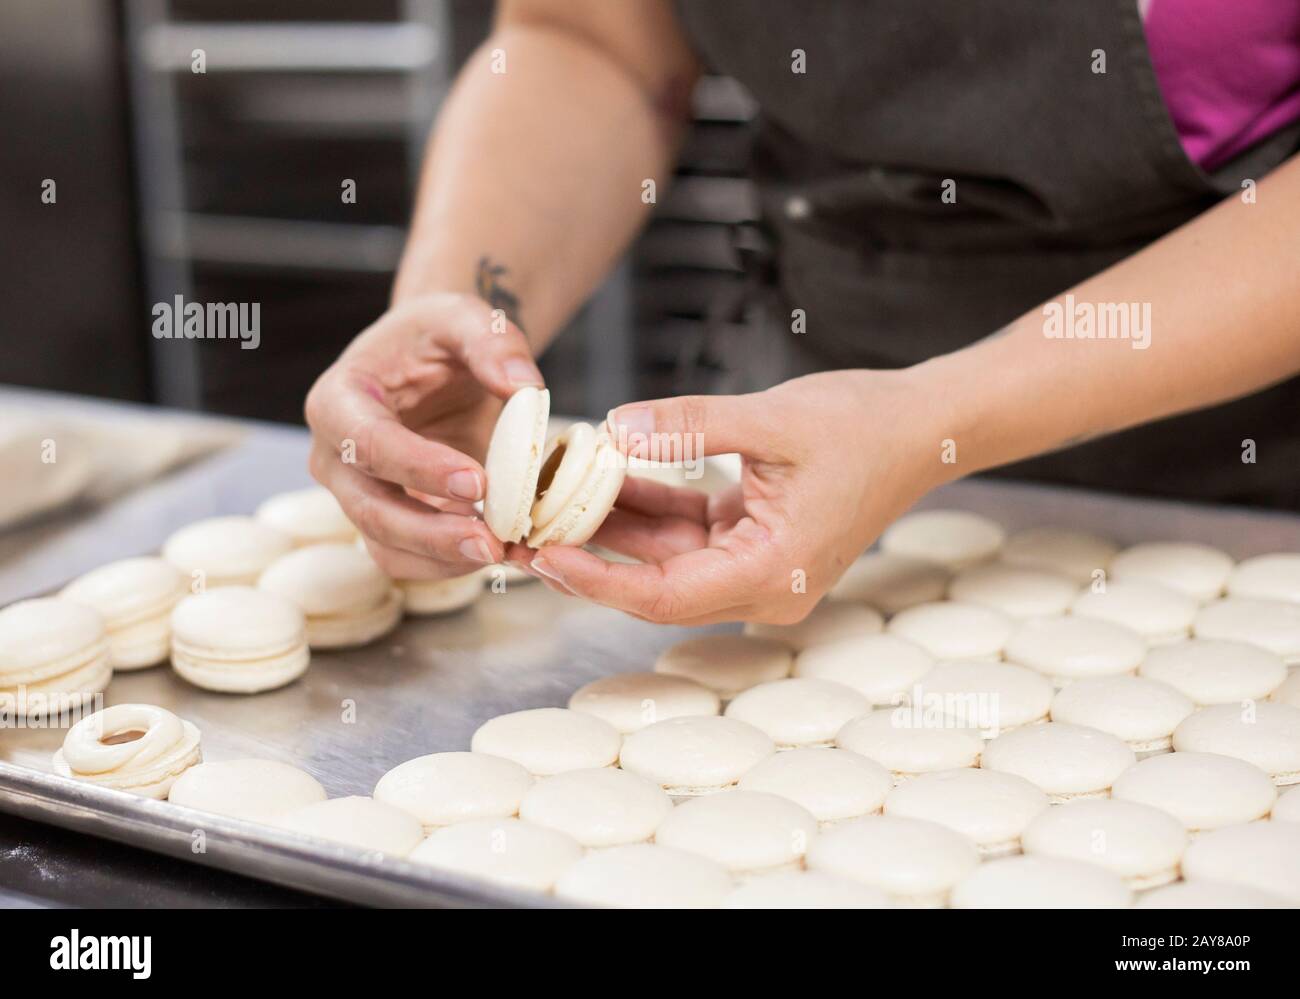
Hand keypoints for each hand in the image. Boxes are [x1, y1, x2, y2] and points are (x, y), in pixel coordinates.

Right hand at [305, 293, 542, 578]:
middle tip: (491, 542)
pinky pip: (406, 558)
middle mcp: (335, 455)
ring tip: (500, 552)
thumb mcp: (465, 319)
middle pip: (370, 508)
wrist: (429, 361)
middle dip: (430, 533)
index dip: (419, 468)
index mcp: (339, 399)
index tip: (477, 483)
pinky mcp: (384, 521)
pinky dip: (449, 565)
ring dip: (441, 559)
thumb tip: (523, 386)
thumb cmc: (437, 338)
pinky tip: (495, 552)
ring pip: (385, 545)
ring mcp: (356, 494)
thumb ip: (493, 343)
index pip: (367, 443)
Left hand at [508, 368, 944, 623]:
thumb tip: (612, 429)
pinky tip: (599, 469)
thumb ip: (688, 427)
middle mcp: (761, 585)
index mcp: (771, 573)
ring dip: (611, 524)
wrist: (922, 426)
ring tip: (548, 492)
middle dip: (590, 552)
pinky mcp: (751, 539)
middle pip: (654, 582)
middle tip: (523, 524)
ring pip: (664, 554)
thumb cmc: (863, 425)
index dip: (597, 580)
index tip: (541, 554)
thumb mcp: (771, 419)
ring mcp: (756, 564)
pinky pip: (684, 528)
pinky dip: (645, 502)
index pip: (662, 596)